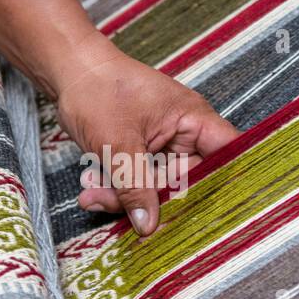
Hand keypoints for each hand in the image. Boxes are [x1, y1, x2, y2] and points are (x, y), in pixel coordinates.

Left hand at [55, 37, 238, 235]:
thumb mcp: (116, 143)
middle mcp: (185, 135)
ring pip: (158, 188)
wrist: (68, 72)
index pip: (229, 155)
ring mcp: (163, 146)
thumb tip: (150, 227)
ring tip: (93, 193)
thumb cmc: (97, 90)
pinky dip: (116, 189)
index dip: (227, 184)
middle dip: (153, 200)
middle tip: (124, 209)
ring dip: (125, 196)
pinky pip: (139, 183)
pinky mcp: (142, 155)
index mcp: (194, 120)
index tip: (212, 213)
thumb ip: (135, 186)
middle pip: (189, 183)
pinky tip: (91, 187)